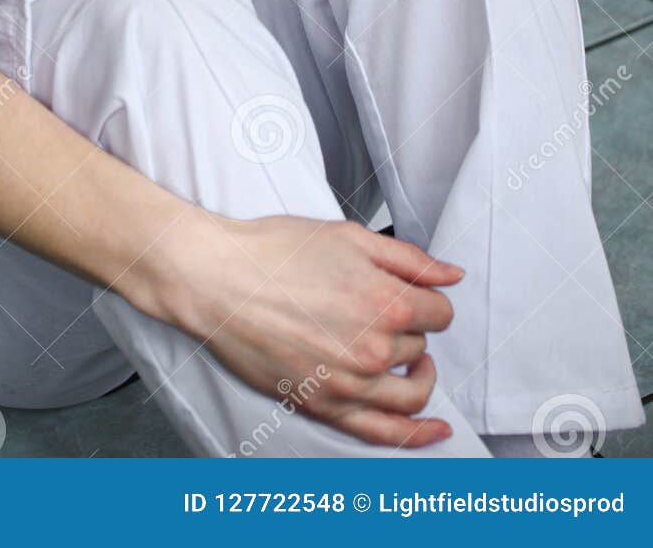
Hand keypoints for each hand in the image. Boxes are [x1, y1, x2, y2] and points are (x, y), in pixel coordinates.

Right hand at [171, 212, 462, 448]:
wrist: (219, 279)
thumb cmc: (276, 252)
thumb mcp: (349, 237)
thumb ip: (410, 259)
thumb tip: (453, 276)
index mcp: (386, 301)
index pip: (439, 313)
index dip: (427, 300)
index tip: (410, 295)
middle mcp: (376, 349)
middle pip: (421, 348)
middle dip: (409, 329)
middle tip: (379, 311)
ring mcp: (351, 384)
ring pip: (413, 393)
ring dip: (420, 376)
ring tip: (411, 362)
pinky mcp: (325, 407)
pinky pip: (384, 433)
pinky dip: (418, 435)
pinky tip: (436, 430)